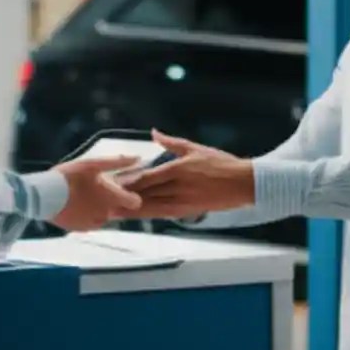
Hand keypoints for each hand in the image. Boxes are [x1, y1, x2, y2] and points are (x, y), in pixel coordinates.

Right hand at [50, 155, 142, 230]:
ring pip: (103, 216)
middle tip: (95, 189)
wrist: (44, 196)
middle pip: (117, 209)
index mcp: (111, 198)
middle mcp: (106, 214)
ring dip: (98, 208)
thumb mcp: (93, 164)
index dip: (131, 196)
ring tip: (82, 196)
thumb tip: (138, 158)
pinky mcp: (80, 229)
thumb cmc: (69, 177)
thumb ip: (117, 162)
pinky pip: (90, 222)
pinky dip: (86, 215)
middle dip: (110, 200)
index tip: (122, 190)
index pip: (135, 202)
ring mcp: (93, 223)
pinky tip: (75, 205)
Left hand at [121, 130, 254, 219]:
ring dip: (133, 209)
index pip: (147, 177)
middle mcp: (178, 186)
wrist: (243, 183)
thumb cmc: (221, 163)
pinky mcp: (189, 211)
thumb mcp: (195, 148)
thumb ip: (172, 142)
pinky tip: (139, 216)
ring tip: (115, 211)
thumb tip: (155, 132)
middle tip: (106, 198)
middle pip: (146, 193)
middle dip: (125, 196)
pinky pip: (164, 214)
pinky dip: (150, 215)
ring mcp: (183, 201)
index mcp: (178, 168)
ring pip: (152, 206)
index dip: (128, 181)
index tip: (113, 182)